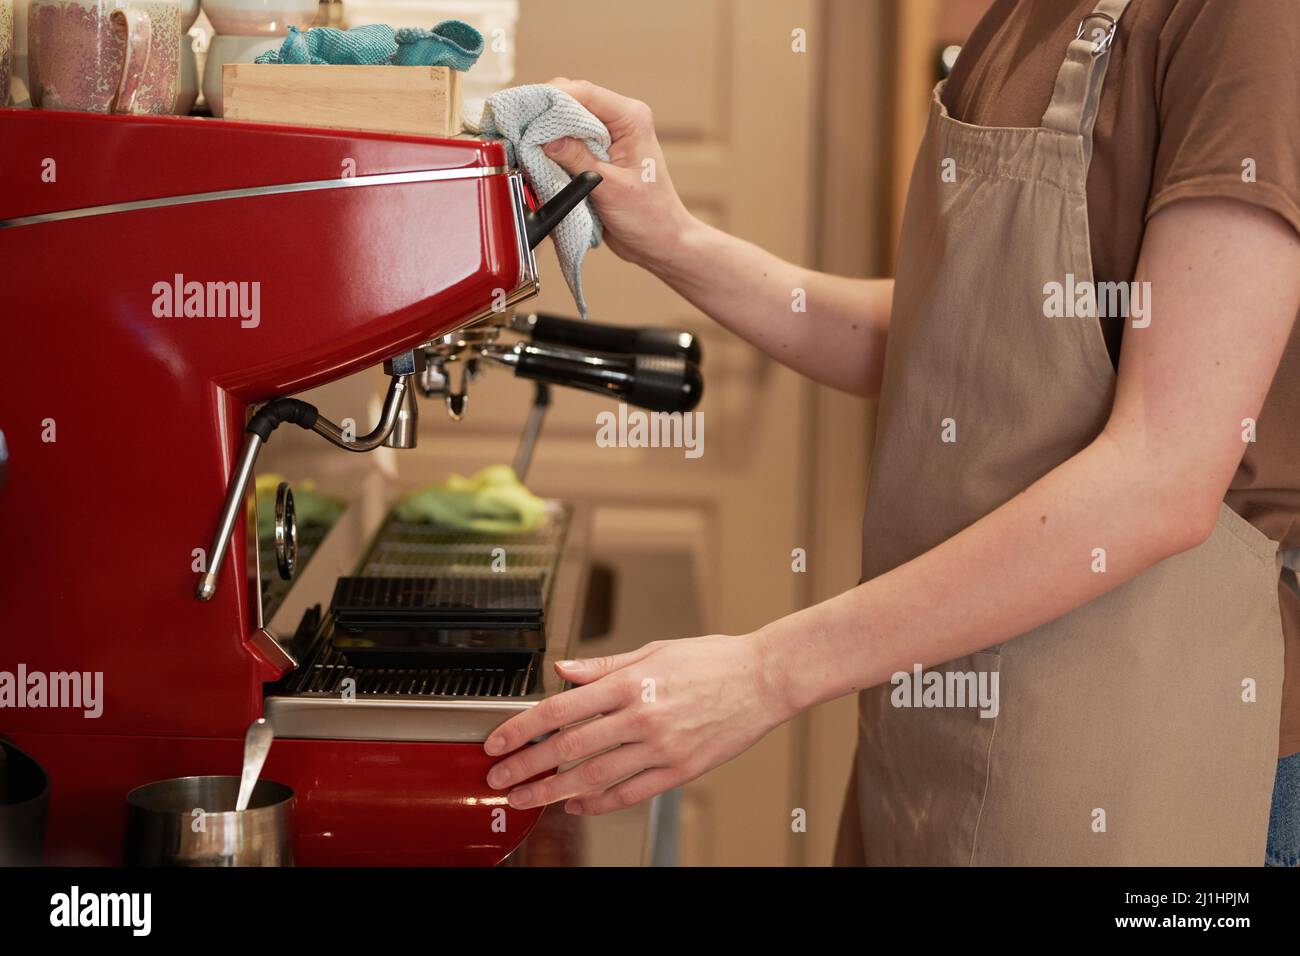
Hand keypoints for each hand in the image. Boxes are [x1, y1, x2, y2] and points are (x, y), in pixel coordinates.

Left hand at [483, 634, 789, 814]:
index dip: (522, 728)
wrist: (765, 679)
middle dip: (527, 767)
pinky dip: (599, 803)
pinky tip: (578, 805)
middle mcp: (642, 717)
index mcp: (630, 683)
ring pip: (594, 778)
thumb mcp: (653, 650)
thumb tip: (561, 669)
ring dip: (553, 792)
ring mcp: (662, 748)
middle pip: (569, 749)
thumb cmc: (713, 661)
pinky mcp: (681, 770)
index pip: (560, 709)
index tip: (498, 741)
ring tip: (528, 799)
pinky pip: (630, 792)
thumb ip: (602, 666)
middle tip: (500, 778)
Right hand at [542, 78, 696, 269]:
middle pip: (572, 101)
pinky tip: (540, 159)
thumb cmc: (649, 216)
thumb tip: (544, 137)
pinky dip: (553, 150)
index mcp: (630, 118)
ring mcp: (607, 137)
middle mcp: (619, 121)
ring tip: (527, 146)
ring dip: (547, 134)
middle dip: (545, 115)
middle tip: (521, 132)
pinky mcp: (597, 154)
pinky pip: (568, 143)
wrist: (658, 241)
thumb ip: (576, 159)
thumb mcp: (609, 187)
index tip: (525, 111)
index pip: (584, 93)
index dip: (551, 98)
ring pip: (566, 122)